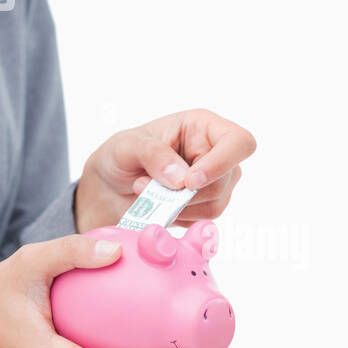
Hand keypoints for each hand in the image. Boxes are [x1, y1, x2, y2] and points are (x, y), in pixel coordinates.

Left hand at [73, 107, 256, 233]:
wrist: (108, 187)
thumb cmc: (120, 156)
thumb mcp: (127, 146)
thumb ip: (153, 155)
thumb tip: (182, 178)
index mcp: (202, 127)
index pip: (239, 142)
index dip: (222, 162)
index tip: (190, 181)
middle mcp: (215, 153)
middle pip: (226, 180)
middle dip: (185, 191)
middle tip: (144, 185)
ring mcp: (214, 182)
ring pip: (216, 204)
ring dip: (177, 205)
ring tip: (146, 193)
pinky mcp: (204, 207)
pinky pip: (203, 221)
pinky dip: (177, 217)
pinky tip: (157, 206)